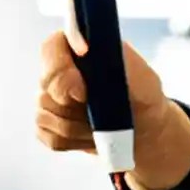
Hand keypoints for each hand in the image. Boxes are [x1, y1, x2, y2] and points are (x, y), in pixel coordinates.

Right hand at [35, 30, 189, 189]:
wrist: (142, 124)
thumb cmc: (140, 92)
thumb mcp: (137, 71)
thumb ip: (113, 56)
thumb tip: (89, 49)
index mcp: (74, 47)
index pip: (51, 48)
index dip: (60, 67)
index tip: (82, 88)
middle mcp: (55, 71)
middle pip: (47, 87)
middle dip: (75, 105)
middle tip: (102, 109)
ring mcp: (47, 99)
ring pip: (48, 117)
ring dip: (80, 127)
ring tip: (103, 124)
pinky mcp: (47, 126)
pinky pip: (53, 138)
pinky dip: (76, 142)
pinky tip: (92, 137)